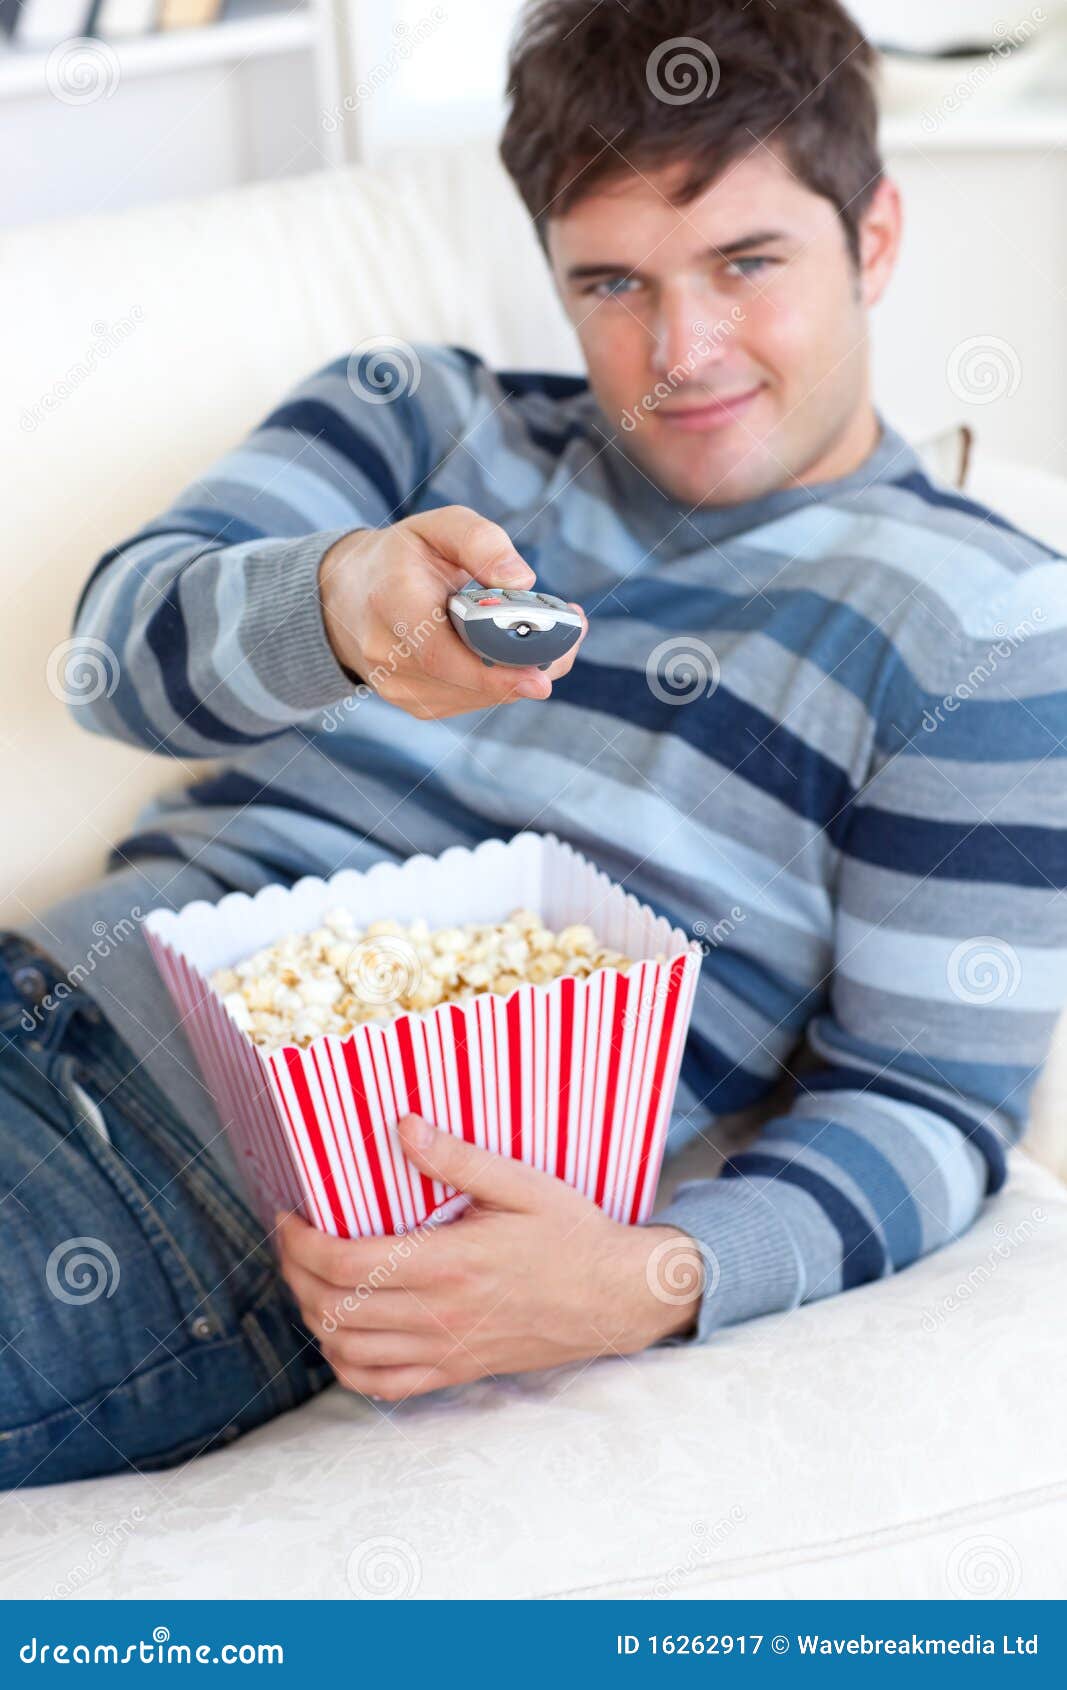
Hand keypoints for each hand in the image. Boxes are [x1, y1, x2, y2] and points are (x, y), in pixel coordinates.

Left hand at [274, 1113, 704, 1401]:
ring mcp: (445, 1350)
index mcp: (449, 1263)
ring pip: (347, 1349)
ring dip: (313, 1316)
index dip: (301, 1243)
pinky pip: (382, 1386)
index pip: (346, 1264)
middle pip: (333, 1308)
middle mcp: (439, 1314)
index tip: (289, 1216)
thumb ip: (458, 1159)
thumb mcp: (522, 1183)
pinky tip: (342, 1335)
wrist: (616, 1296)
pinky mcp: (455, 1371)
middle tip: (291, 1242)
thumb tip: (403, 1127)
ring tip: (310, 1280)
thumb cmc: (571, 1234)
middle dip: (294, 1274)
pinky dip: (346, 1365)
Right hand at [318, 506, 586, 719]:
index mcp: (391, 603)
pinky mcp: (414, 703)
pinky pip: (470, 701)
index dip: (493, 673)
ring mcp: (398, 687)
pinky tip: (515, 656)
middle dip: (525, 667)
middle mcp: (388, 654)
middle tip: (569, 642)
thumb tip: (522, 580)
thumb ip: (481, 541)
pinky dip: (501, 682)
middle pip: (468, 680)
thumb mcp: (437, 527)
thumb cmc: (401, 558)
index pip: (440, 653)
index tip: (542, 677)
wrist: (347, 597)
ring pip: (476, 696)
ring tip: (549, 640)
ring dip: (520, 674)